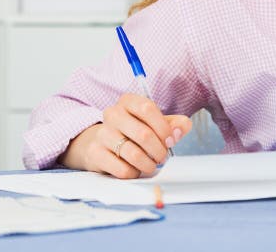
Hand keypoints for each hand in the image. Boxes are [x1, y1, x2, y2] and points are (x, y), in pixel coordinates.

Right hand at [64, 94, 191, 178]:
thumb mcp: (155, 123)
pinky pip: (122, 169)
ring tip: (151, 165)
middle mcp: (113, 114)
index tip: (171, 140)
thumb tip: (180, 130)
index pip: (148, 109)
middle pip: (143, 134)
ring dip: (149, 164)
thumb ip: (174, 124)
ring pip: (134, 154)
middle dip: (159, 150)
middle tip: (163, 157)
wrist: (99, 142)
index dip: (163, 128)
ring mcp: (102, 133)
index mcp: (128, 101)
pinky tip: (135, 169)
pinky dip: (134, 173)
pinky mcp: (95, 153)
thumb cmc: (133, 131)